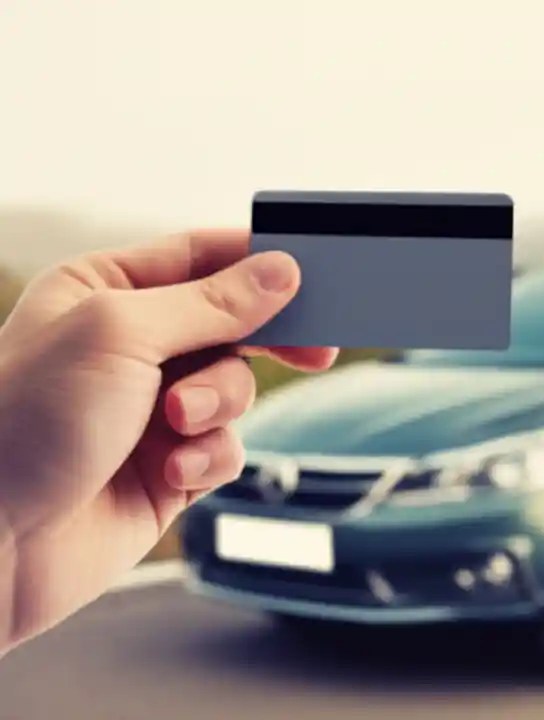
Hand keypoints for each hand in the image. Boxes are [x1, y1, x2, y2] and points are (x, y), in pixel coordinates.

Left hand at [0, 230, 335, 648]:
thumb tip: (282, 271)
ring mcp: (150, 409)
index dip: (260, 265)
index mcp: (105, 291)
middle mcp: (130, 345)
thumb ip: (212, 303)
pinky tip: (169, 475)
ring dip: (219, 407)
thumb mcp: (121, 334)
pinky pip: (224, 448)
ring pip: (235, 389)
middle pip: (233, 324)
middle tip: (315, 352)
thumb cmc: (23, 422)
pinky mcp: (167, 469)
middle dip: (265, 341)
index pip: (203, 258)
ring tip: (177, 426)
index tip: (315, 279)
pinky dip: (208, 459)